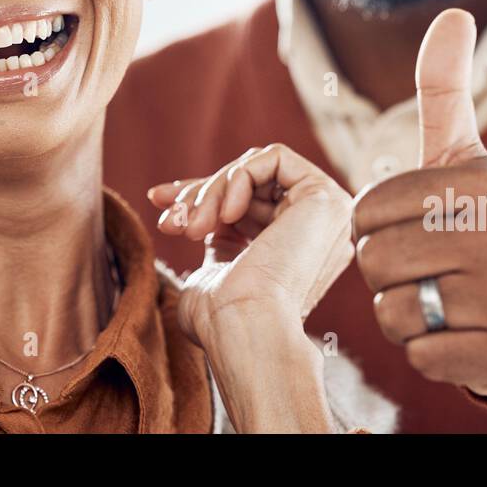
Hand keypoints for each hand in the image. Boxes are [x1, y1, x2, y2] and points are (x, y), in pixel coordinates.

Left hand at [148, 143, 353, 348]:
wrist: (244, 328)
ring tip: (191, 227)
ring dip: (212, 192)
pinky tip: (226, 215)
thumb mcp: (217, 267)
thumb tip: (196, 217)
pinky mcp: (325, 196)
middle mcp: (319, 229)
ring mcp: (327, 212)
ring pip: (257, 170)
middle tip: (169, 217)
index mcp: (298, 248)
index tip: (158, 199)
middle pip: (251, 184)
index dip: (201, 195)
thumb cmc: (222, 317)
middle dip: (200, 193)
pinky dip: (239, 178)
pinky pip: (275, 158)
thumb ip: (221, 240)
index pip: (247, 202)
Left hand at [352, 9, 486, 398]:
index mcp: (486, 181)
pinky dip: (425, 349)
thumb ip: (444, 89)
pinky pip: (414, 353)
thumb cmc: (479, 227)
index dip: (376, 226)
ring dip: (402, 310)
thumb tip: (454, 11)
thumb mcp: (464, 156)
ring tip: (442, 297)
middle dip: (386, 271)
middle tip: (430, 268)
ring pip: (389, 309)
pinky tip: (458, 334)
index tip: (418, 227)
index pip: (367, 209)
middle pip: (373, 259)